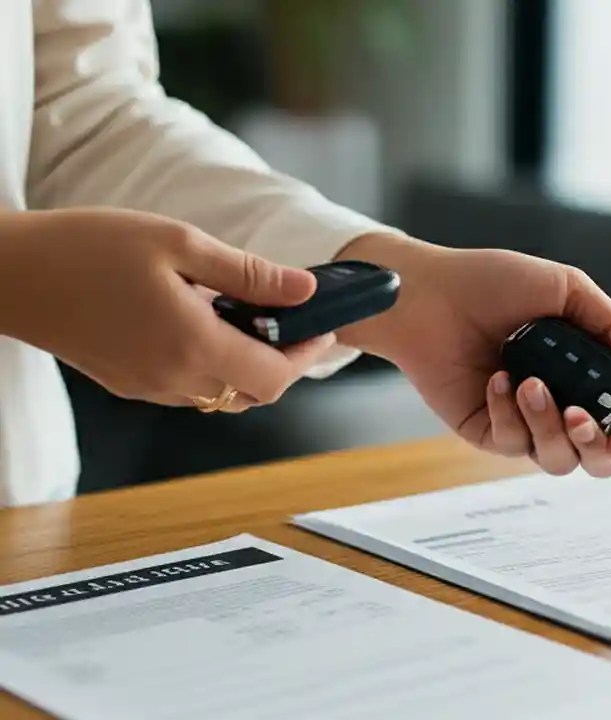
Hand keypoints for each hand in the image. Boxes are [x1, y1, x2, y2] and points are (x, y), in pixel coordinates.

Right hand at [0, 208, 337, 411]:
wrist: (11, 273)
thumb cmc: (89, 247)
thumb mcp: (178, 243)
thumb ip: (248, 273)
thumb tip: (305, 290)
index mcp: (191, 344)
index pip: (275, 377)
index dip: (308, 356)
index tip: (322, 327)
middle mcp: (173, 378)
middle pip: (255, 393)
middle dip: (284, 363)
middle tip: (294, 322)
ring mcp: (148, 387)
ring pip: (223, 395)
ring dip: (248, 366)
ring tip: (252, 319)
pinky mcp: (129, 384)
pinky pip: (190, 388)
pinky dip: (214, 366)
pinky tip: (208, 325)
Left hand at [336, 233, 610, 476]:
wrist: (431, 291)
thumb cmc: (495, 283)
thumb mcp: (567, 291)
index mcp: (586, 375)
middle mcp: (560, 404)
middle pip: (597, 458)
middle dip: (599, 446)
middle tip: (585, 417)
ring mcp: (524, 422)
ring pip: (558, 458)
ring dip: (550, 424)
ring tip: (531, 382)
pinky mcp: (487, 431)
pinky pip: (512, 443)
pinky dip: (510, 413)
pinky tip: (496, 380)